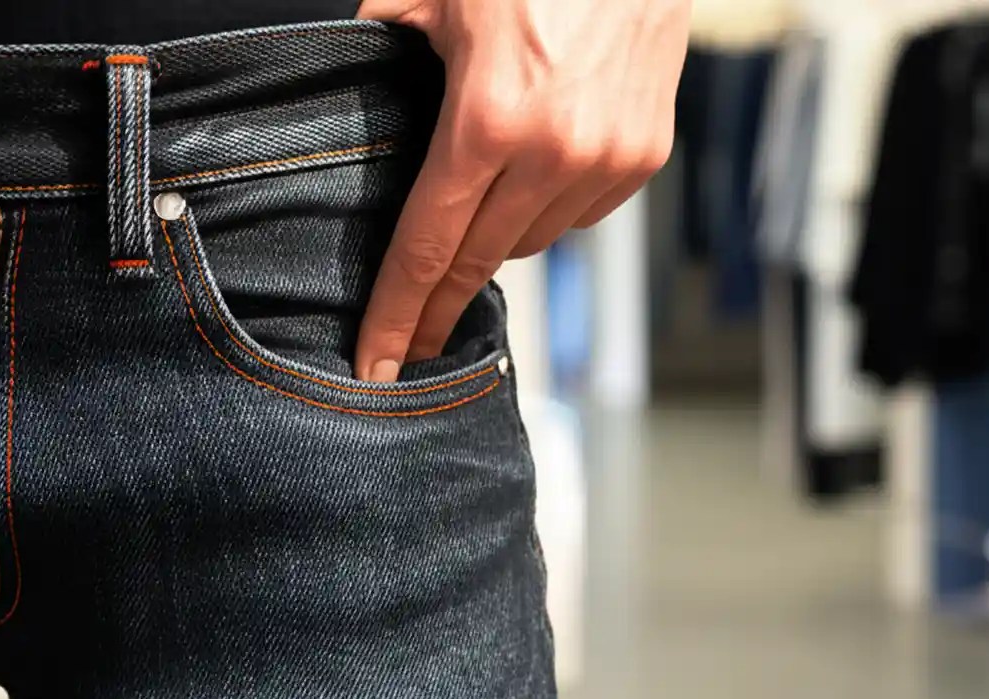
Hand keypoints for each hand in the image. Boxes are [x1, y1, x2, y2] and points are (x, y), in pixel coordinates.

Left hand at [354, 0, 689, 380]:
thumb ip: (380, 44)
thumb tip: (343, 77)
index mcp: (488, 119)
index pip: (429, 246)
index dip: (397, 313)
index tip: (377, 364)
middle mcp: (555, 153)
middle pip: (478, 263)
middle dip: (437, 312)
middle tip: (410, 347)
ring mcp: (608, 160)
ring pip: (531, 242)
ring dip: (497, 238)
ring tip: (479, 203)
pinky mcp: (645, 156)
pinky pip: (580, 215)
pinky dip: (548, 208)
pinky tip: (534, 171)